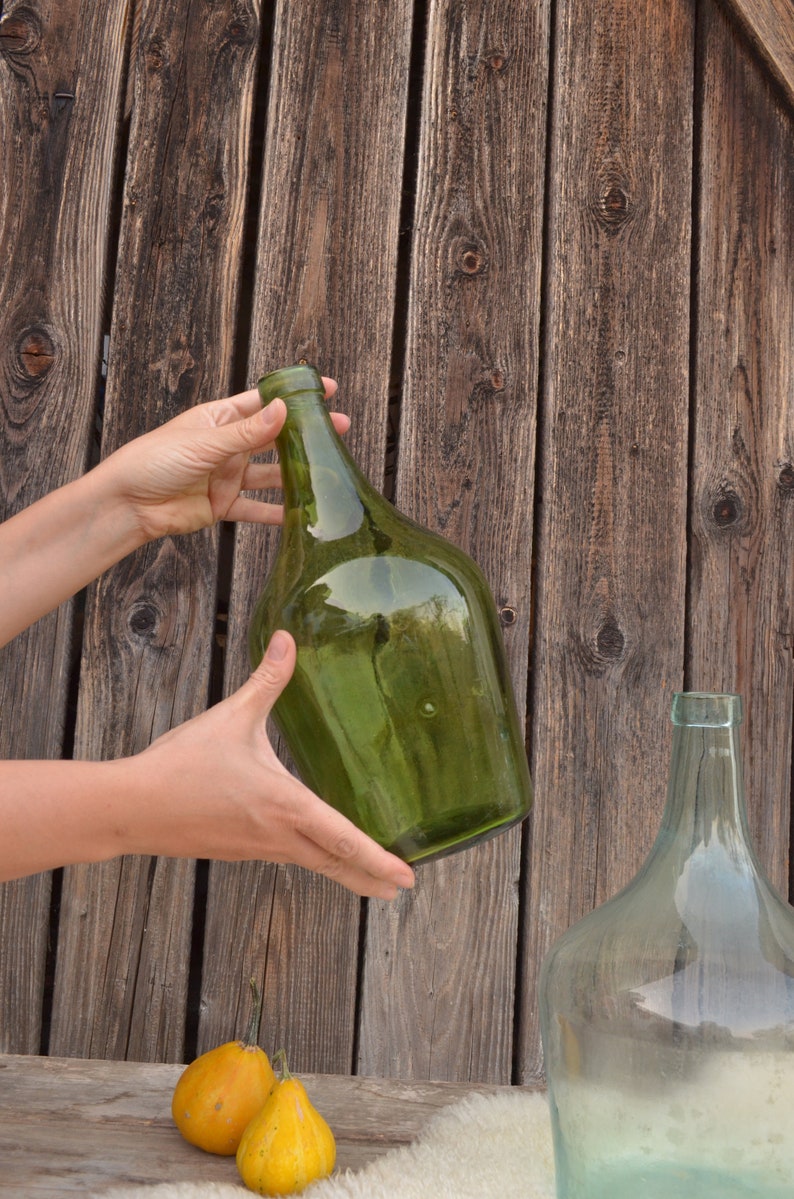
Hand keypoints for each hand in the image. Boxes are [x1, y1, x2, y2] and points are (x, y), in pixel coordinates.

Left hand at [96, 380, 347, 542]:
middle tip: (339, 429)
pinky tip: (300, 515)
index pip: (263, 402)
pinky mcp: (223, 505)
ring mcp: (226, 476)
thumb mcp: (204, 443)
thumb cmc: (154, 461)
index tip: (324, 389)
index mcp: (219, 419)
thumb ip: (246, 433)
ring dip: (296, 474)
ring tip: (328, 472)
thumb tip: (282, 410)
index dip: (293, 396)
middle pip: (273, 437)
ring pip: (270, 474)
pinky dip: (276, 513)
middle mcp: (226, 445)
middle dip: (305, 434)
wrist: (128, 505)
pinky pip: (256, 508)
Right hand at [129, 630, 415, 899]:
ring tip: (370, 877)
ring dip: (344, 871)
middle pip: (335, 863)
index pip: (344, 839)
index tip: (406, 876)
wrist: (131, 808)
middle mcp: (278, 835)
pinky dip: (312, 859)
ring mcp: (258, 848)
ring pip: (312, 863)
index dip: (378, 859)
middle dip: (371, 877)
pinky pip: (286, 856)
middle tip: (402, 887)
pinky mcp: (239, 850)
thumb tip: (286, 638)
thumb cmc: (181, 765)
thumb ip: (267, 680)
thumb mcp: (231, 717)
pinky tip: (312, 851)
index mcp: (285, 806)